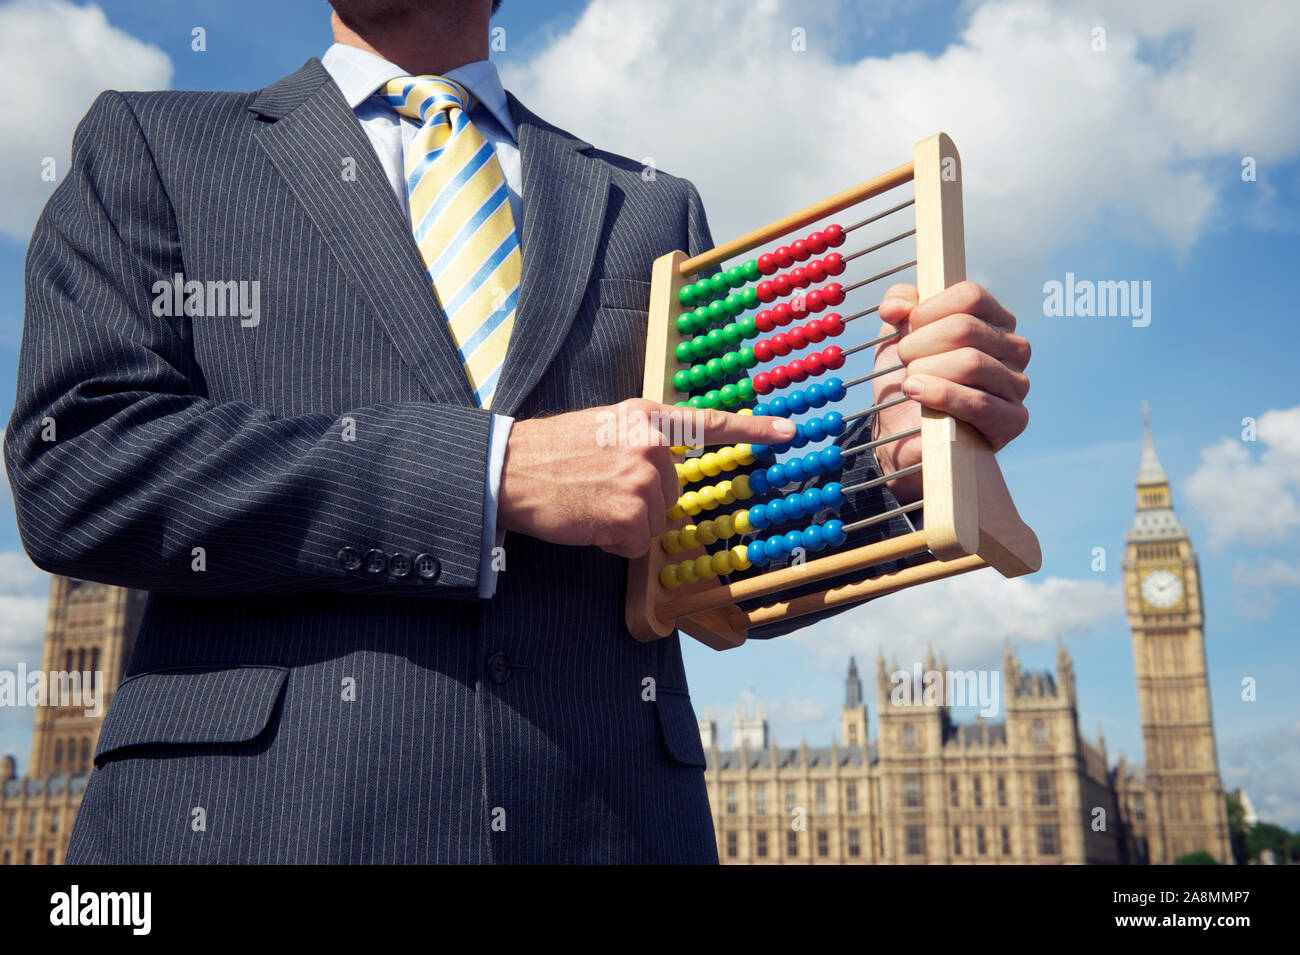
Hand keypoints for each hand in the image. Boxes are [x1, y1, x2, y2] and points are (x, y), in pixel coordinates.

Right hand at [499, 398, 796, 557]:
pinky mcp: (631, 516)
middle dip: (643, 500)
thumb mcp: (603, 428)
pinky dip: (613, 542)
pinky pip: (637, 543)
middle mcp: (652, 445)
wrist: (509, 470)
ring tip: (589, 503)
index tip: (789, 434)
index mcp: (646, 417)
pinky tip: (588, 521)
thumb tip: (664, 471)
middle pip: (673, 492)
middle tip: (599, 490)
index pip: (709, 423)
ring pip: (656, 521)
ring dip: (626, 523)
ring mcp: (643, 481)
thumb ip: (640, 441)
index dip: (753, 430)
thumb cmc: (548, 453)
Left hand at [870, 281, 1031, 503]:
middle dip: (920, 344)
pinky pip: (979, 403)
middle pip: (966, 328)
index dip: (929, 310)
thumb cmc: (909, 378)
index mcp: (992, 320)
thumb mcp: (896, 336)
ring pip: (971, 363)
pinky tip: (918, 393)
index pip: (970, 296)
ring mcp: (1017, 384)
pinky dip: (942, 396)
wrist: (903, 433)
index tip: (906, 328)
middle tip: (903, 360)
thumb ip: (898, 307)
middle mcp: (1014, 348)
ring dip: (927, 371)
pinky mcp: (1013, 420)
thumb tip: (895, 305)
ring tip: (909, 381)